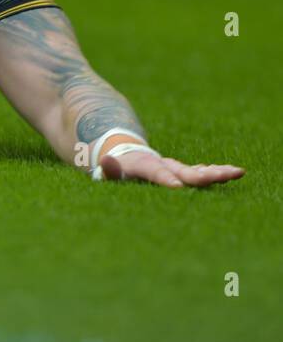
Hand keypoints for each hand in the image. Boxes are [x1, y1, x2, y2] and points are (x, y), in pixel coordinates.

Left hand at [97, 149, 244, 187]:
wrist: (126, 155)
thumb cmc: (116, 172)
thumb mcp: (107, 173)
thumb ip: (109, 170)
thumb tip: (106, 160)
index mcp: (142, 164)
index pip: (154, 171)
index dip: (165, 178)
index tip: (176, 186)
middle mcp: (162, 163)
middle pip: (182, 170)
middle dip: (198, 175)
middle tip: (213, 178)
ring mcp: (174, 167)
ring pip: (196, 170)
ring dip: (215, 172)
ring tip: (236, 172)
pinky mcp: (182, 172)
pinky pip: (200, 173)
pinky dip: (215, 173)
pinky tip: (233, 174)